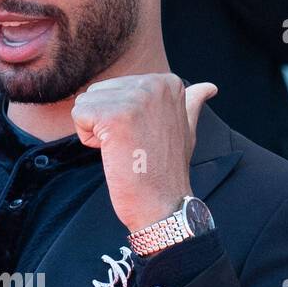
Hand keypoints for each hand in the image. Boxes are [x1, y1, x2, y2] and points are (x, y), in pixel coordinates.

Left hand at [71, 74, 217, 233]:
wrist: (163, 204)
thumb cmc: (167, 170)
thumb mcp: (186, 129)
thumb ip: (191, 104)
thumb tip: (208, 87)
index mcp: (167, 82)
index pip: (114, 87)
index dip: (120, 117)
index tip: (143, 137)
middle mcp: (153, 84)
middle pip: (96, 93)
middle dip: (104, 122)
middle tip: (132, 146)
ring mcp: (135, 98)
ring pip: (84, 104)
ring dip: (95, 131)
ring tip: (124, 149)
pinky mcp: (115, 115)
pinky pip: (78, 117)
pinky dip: (88, 140)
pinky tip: (114, 152)